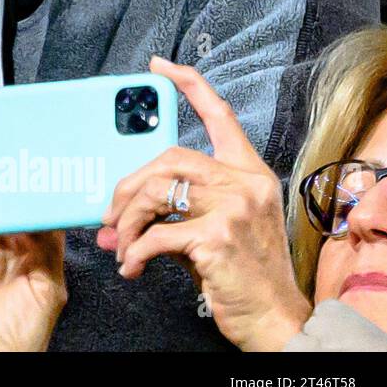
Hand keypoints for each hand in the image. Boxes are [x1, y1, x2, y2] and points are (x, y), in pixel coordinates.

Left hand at [98, 56, 310, 350]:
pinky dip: (135, 251)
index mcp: (249, 172)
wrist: (276, 319)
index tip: (159, 67)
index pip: (219, 115)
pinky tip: (132, 267)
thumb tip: (110, 222)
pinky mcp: (218, 237)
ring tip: (120, 245)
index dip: (188, 85)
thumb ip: (168, 213)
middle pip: (168, 158)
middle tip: (110, 216)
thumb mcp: (211, 231)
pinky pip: (157, 234)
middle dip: (128, 186)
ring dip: (127, 221)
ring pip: (157, 191)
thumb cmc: (241, 274)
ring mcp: (235, 207)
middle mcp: (245, 182)